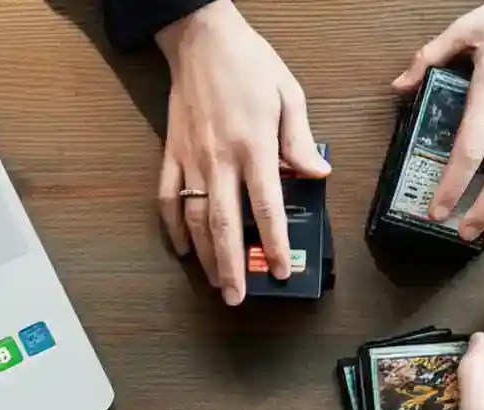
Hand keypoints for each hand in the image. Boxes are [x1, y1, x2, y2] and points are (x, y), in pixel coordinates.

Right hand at [156, 1, 330, 305]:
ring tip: (215, 283)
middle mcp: (220, 159)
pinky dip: (171, 228)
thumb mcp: (288, 95)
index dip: (275, 243)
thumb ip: (300, 140)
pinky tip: (183, 250)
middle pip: (225, 225)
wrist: (200, 38)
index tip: (282, 269)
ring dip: (204, 256)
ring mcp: (191, 159)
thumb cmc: (248, 63)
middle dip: (232, 266)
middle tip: (237, 297)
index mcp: (254, 146)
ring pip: (194, 219)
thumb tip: (318, 173)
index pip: (267, 206)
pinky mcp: (171, 153)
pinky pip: (166, 198)